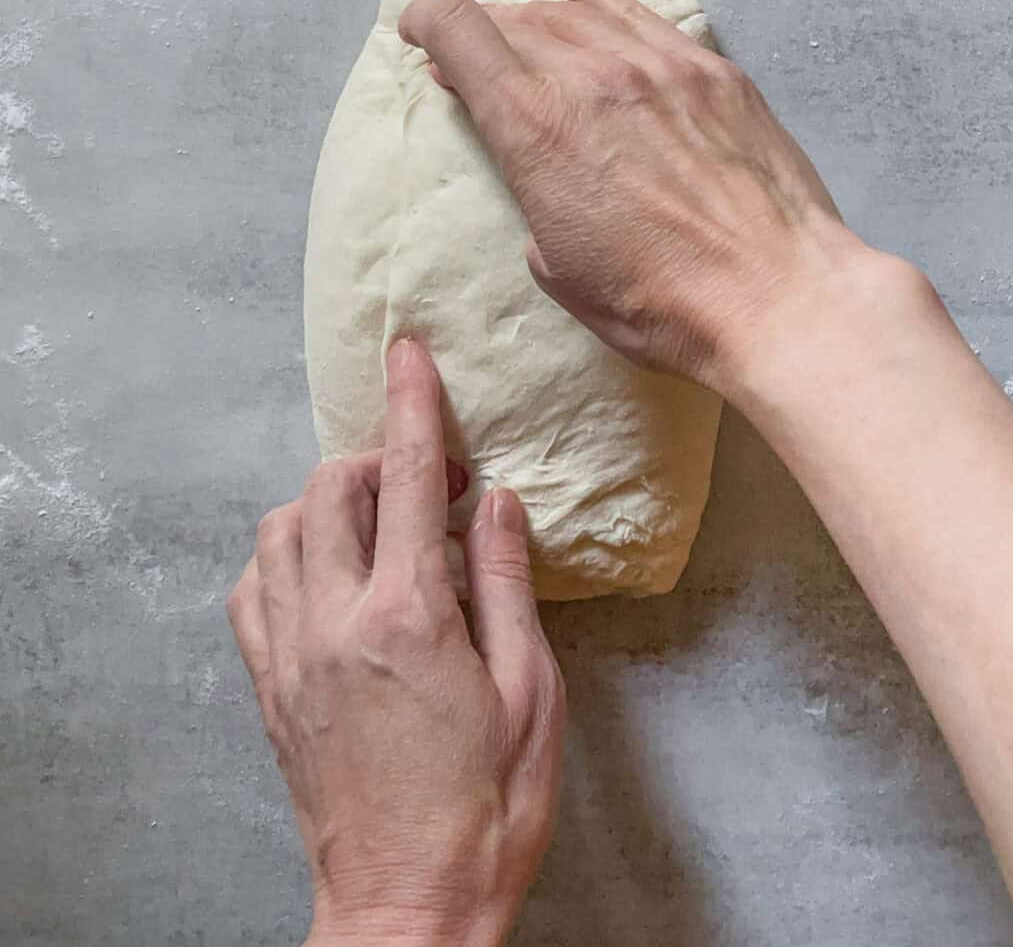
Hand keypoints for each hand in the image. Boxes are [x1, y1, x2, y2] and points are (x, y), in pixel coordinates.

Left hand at [227, 340, 564, 946]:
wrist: (407, 909)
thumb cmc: (485, 811)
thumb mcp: (530, 694)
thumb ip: (508, 584)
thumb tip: (496, 503)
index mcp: (409, 617)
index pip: (407, 477)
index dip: (411, 403)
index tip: (408, 352)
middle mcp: (335, 624)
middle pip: (331, 490)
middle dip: (378, 458)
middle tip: (432, 480)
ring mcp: (291, 657)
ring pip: (278, 530)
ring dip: (328, 502)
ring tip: (381, 521)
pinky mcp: (270, 691)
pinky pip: (251, 591)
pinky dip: (283, 557)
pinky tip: (325, 573)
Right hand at [399, 0, 867, 392]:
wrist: (774, 295)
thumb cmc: (658, 304)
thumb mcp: (556, 266)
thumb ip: (531, 193)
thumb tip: (532, 162)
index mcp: (535, 125)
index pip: (461, 34)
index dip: (426, 23)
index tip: (415, 32)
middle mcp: (590, 74)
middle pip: (516, 20)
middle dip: (480, 31)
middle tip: (468, 52)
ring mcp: (657, 62)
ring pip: (575, 11)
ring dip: (534, 13)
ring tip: (517, 18)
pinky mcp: (711, 69)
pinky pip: (636, 11)